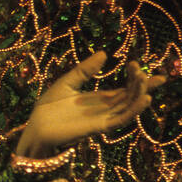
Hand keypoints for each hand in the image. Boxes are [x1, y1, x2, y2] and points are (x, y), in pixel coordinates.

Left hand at [14, 51, 166, 157]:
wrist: (35, 128)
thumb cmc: (48, 108)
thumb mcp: (67, 82)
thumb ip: (85, 70)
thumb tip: (104, 53)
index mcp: (99, 99)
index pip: (125, 89)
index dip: (136, 78)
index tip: (139, 65)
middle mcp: (105, 109)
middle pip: (130, 96)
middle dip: (140, 84)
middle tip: (141, 70)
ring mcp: (103, 118)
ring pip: (128, 107)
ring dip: (139, 94)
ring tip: (146, 79)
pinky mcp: (98, 127)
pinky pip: (120, 120)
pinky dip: (134, 110)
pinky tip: (144, 98)